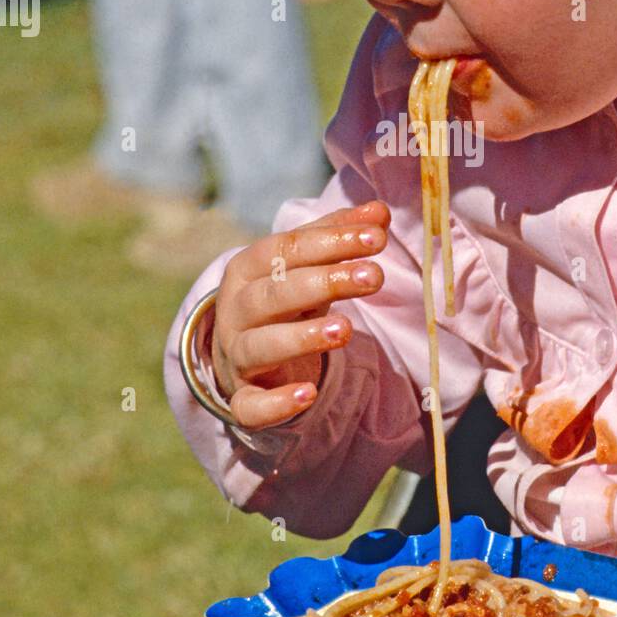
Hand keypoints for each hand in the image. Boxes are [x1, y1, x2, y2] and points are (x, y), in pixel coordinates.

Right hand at [211, 200, 388, 431]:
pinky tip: (308, 394)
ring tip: (346, 330)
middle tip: (374, 277)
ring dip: (302, 337)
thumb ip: (339, 235)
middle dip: (324, 283)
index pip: (288, 248)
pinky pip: (251, 405)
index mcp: (249, 268)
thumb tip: (380, 211)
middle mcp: (236, 309)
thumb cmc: (283, 297)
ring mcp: (236, 354)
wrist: (242, 353)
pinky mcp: (244, 397)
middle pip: (274, 294)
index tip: (377, 237)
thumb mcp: (306, 264)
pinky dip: (276, 403)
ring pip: (260, 346)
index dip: (332, 241)